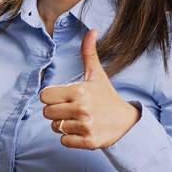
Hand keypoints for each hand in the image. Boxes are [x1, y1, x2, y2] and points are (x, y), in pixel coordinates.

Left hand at [39, 28, 140, 149]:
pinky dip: (70, 138)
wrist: (127, 122)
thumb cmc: (106, 97)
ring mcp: (86, 126)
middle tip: (73, 110)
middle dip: (57, 112)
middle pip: (47, 113)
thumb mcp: (97, 75)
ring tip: (79, 120)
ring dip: (64, 126)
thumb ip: (89, 53)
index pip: (44, 96)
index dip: (52, 97)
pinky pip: (63, 141)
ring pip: (55, 127)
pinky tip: (83, 131)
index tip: (65, 98)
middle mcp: (82, 108)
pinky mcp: (88, 142)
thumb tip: (92, 30)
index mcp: (79, 90)